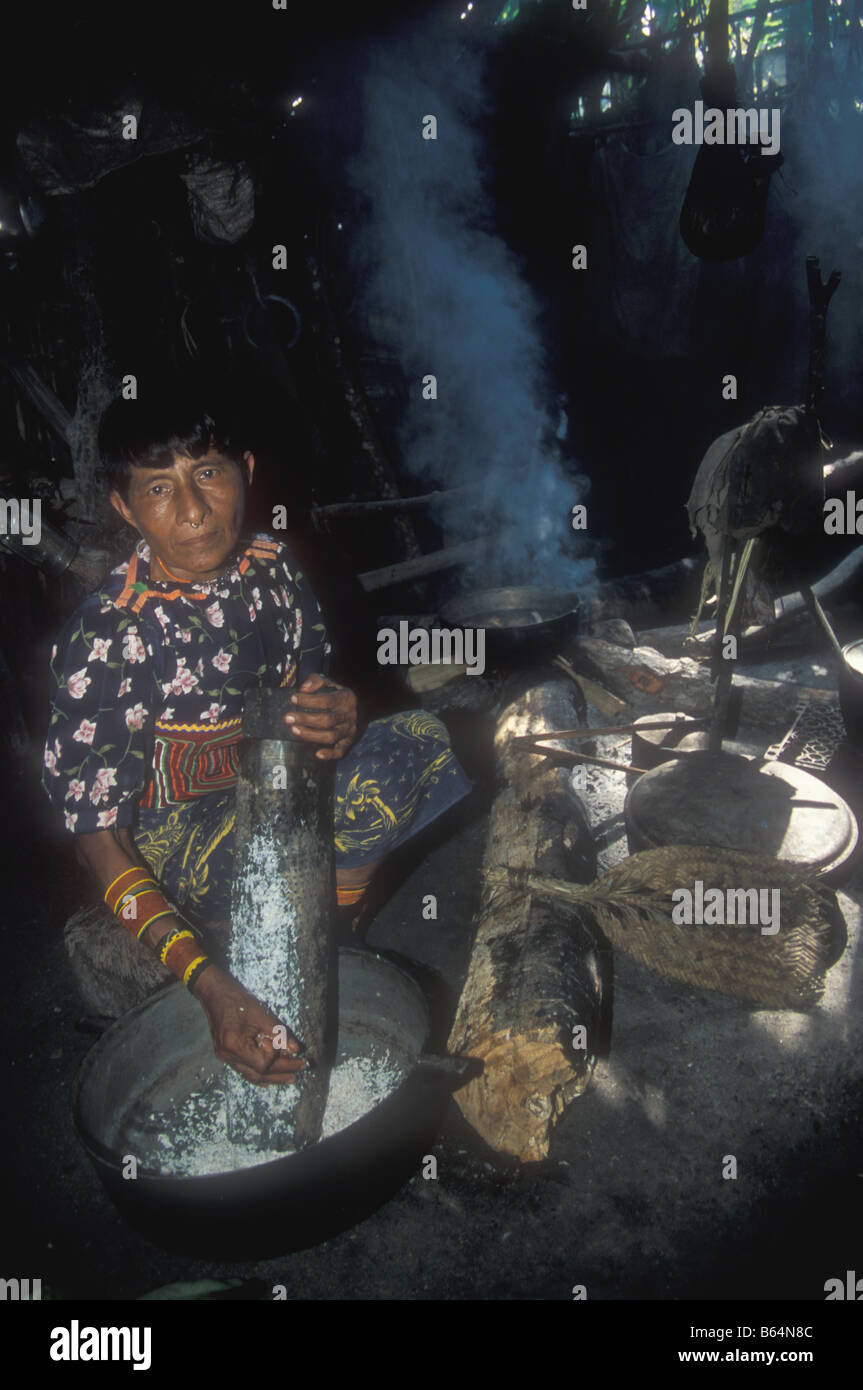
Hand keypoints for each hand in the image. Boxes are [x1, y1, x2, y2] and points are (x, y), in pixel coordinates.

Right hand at [192, 965, 306, 1084]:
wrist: (214, 992)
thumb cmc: (238, 999)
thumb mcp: (262, 1014)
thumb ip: (280, 1033)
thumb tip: (296, 1050)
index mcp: (234, 1045)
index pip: (262, 1064)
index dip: (280, 1060)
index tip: (294, 1051)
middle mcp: (227, 1056)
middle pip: (258, 1074)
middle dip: (281, 1073)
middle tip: (301, 1068)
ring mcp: (224, 1057)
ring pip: (251, 1075)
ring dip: (272, 1077)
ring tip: (290, 1077)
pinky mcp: (225, 1054)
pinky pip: (244, 1070)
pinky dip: (258, 1074)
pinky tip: (269, 1079)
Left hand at [284, 673, 357, 759]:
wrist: (360, 708)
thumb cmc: (338, 695)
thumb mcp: (330, 683)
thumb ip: (316, 681)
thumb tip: (304, 688)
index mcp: (346, 698)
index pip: (327, 700)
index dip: (309, 700)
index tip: (293, 698)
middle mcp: (350, 715)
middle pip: (327, 720)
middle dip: (305, 719)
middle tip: (288, 718)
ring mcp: (349, 730)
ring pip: (331, 736)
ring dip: (311, 735)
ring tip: (294, 730)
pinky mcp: (348, 742)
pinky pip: (340, 751)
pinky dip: (330, 754)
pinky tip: (317, 754)